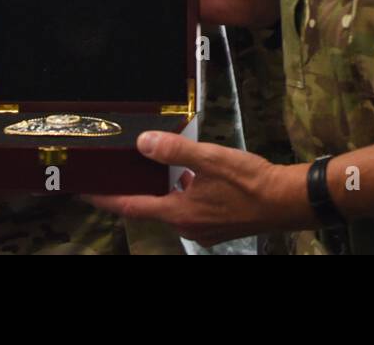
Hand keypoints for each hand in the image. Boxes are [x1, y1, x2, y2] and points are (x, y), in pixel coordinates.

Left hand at [84, 131, 312, 246]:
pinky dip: (186, 195)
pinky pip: (192, 210)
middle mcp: (187, 226)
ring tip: (160, 167)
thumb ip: (175, 151)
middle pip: (152, 207)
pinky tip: (195, 177)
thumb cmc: (251, 181)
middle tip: (124, 169)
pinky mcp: (219, 227)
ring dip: (166, 191)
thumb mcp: (210, 159)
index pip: (131, 206)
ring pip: (174, 208)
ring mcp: (204, 230)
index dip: (106, 198)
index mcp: (179, 212)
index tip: (86, 191)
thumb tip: (143, 143)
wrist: (287, 201)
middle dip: (138, 190)